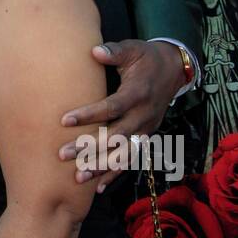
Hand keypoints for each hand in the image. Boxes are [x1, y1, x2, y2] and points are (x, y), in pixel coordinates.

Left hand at [58, 39, 182, 188]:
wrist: (174, 70)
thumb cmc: (146, 58)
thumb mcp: (132, 49)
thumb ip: (114, 52)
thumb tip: (94, 51)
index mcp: (137, 94)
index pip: (111, 108)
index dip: (88, 115)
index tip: (64, 121)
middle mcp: (143, 116)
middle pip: (115, 136)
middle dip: (89, 147)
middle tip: (63, 154)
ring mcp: (145, 129)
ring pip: (122, 153)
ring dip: (101, 167)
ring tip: (78, 177)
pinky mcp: (145, 137)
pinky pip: (130, 159)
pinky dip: (115, 174)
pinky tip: (97, 187)